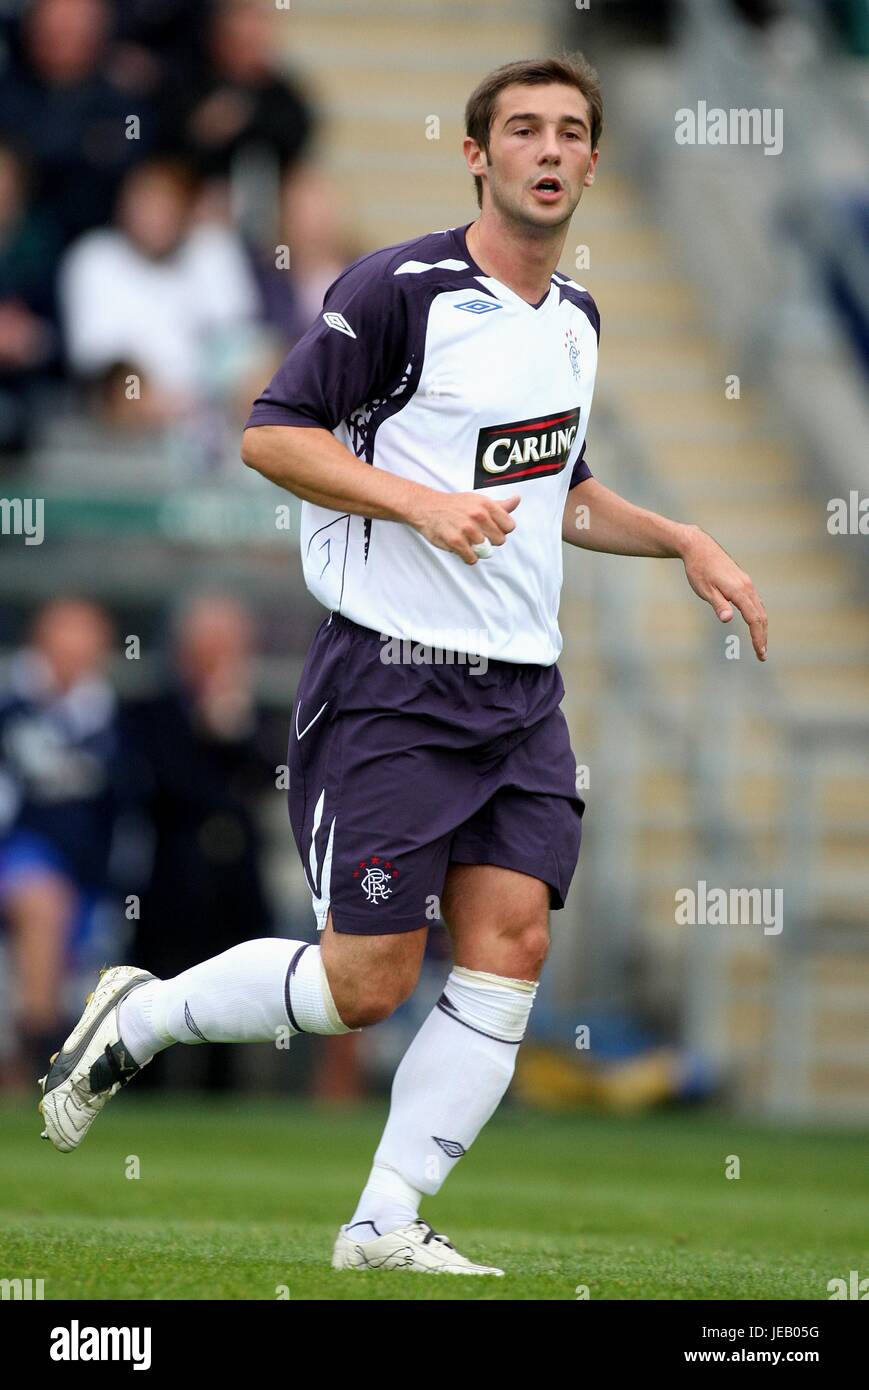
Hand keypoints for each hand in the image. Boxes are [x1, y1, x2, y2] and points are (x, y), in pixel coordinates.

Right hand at [409, 491, 520, 564]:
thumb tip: (516, 500)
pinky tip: (461, 547)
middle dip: (490, 541)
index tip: (491, 529)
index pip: (509, 526)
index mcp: (487, 505)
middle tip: (478, 536)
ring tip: (466, 540)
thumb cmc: (454, 505)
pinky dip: (467, 557)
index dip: (501, 530)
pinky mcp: (456, 541)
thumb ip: (499, 505)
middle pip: (500, 540)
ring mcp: (467, 529)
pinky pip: (472, 558)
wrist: (426, 507)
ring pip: (486, 551)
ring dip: (477, 549)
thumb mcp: (478, 500)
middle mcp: (479, 515)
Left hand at [680, 526, 767, 660]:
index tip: (760, 653)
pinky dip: (758, 616)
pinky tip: (755, 624)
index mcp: (739, 591)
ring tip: (759, 643)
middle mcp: (747, 587)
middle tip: (761, 655)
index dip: (758, 638)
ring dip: (761, 627)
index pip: (754, 619)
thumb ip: (718, 605)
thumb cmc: (698, 570)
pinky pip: (755, 602)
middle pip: (761, 616)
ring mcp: (747, 583)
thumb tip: (728, 620)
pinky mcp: (743, 581)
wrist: (699, 548)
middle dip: (762, 636)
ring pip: (760, 609)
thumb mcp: (705, 590)